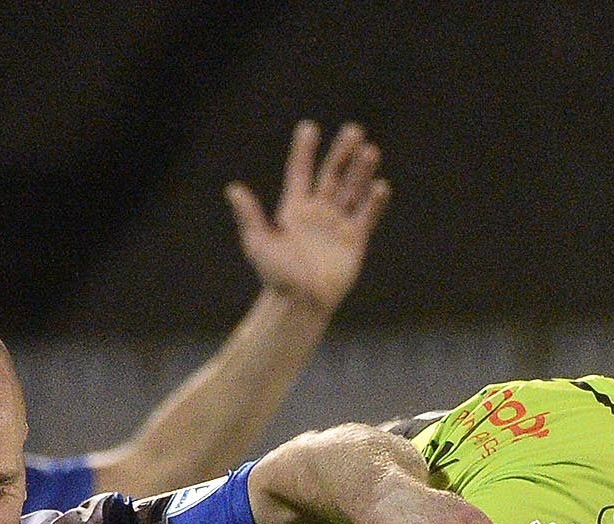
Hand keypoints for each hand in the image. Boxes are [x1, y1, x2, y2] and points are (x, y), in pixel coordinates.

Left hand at [228, 122, 388, 314]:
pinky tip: (380, 186)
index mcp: (293, 208)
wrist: (300, 304)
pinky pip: (367, 216)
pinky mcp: (355, 240)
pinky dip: (374, 201)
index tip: (309, 128)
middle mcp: (317, 211)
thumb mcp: (258, 244)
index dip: (304, 151)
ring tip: (370, 150)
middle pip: (332, 174)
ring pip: (352, 190)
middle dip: (341, 153)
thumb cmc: (276, 276)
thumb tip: (233, 190)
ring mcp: (337, 224)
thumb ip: (250, 216)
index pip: (300, 172)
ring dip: (361, 171)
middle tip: (353, 130)